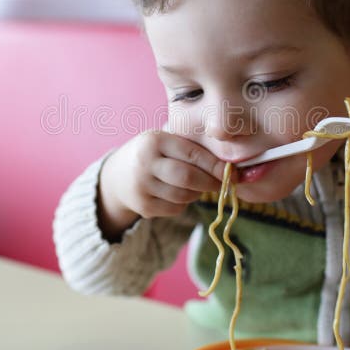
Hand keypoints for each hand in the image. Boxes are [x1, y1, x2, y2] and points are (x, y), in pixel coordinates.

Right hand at [98, 130, 226, 239]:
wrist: (116, 176)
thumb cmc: (152, 154)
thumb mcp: (164, 142)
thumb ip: (190, 148)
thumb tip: (228, 166)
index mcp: (154, 141)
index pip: (192, 154)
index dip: (215, 165)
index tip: (232, 172)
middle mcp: (145, 163)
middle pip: (188, 178)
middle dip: (212, 182)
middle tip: (225, 184)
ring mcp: (142, 186)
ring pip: (184, 195)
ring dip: (198, 192)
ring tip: (199, 185)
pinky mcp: (143, 206)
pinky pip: (176, 208)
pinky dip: (185, 202)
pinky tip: (180, 193)